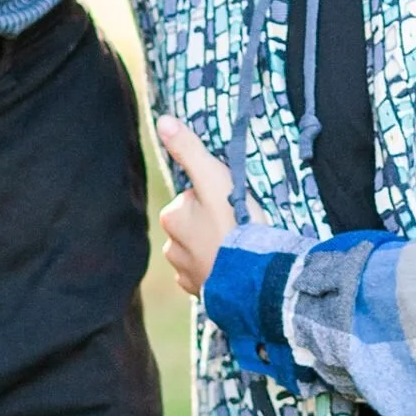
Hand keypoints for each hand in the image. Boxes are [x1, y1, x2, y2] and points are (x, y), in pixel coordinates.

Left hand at [156, 117, 235, 300]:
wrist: (253, 280)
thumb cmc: (235, 224)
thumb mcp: (214, 179)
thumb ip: (189, 150)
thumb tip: (163, 120)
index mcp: (172, 217)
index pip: (193, 198)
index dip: (216, 198)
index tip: (233, 206)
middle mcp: (171, 248)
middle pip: (196, 224)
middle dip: (214, 224)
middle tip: (240, 226)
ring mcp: (186, 274)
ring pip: (201, 250)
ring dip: (217, 248)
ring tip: (241, 249)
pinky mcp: (202, 294)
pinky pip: (209, 275)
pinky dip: (220, 271)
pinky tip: (236, 269)